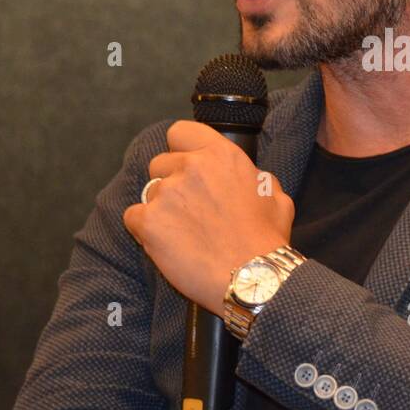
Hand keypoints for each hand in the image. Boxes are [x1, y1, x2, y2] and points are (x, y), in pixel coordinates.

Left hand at [122, 121, 294, 314]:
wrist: (251, 277)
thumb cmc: (266, 240)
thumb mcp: (275, 196)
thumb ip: (253, 177)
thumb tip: (245, 176)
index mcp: (221, 155)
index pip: (180, 131)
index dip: (179, 149)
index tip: (186, 165)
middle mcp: (192, 167)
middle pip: (160, 163)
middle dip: (170, 182)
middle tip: (188, 208)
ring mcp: (167, 193)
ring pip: (148, 192)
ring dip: (160, 208)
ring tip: (182, 232)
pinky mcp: (149, 221)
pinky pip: (133, 217)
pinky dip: (145, 229)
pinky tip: (167, 243)